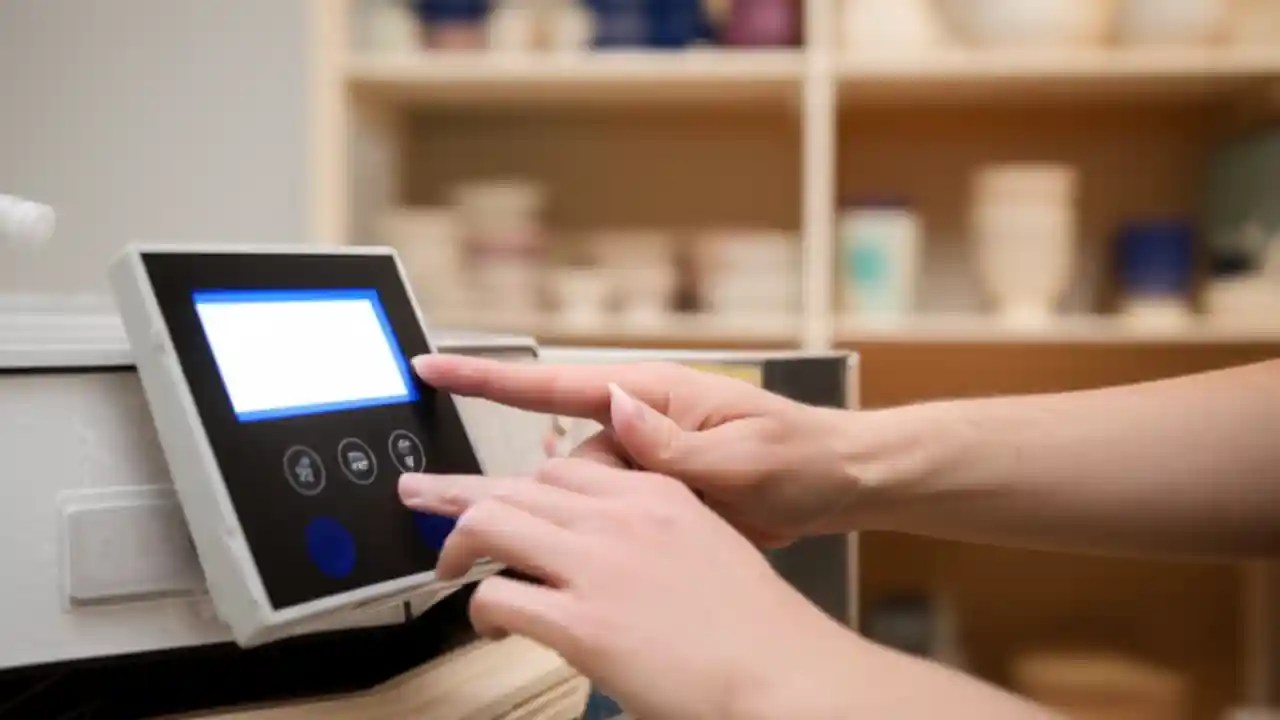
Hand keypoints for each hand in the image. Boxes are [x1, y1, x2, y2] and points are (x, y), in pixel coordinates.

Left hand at [398, 459, 861, 719]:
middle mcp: (622, 515)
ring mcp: (599, 565)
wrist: (785, 674)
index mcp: (655, 493)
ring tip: (443, 562)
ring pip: (494, 522)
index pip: (563, 468)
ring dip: (457, 541)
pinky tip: (487, 621)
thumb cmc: (754, 625)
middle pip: (518, 485)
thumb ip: (652, 530)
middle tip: (422, 496)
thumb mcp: (708, 546)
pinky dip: (479, 606)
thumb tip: (606, 545)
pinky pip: (499, 594)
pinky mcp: (582, 622)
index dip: (518, 479)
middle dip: (460, 492)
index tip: (494, 488)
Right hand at [413, 355, 858, 546]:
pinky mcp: (656, 486)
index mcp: (652, 395)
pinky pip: (613, 508)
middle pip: (563, 460)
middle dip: (567, 495)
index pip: (554, 383)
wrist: (836, 482)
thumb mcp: (740, 459)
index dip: (486, 377)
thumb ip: (671, 445)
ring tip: (685, 520)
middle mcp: (640, 419)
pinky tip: (670, 535)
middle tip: (618, 514)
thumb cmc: (800, 457)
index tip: (429, 365)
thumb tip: (614, 409)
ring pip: (584, 494)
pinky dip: (625, 529)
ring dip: (609, 520)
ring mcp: (647, 453)